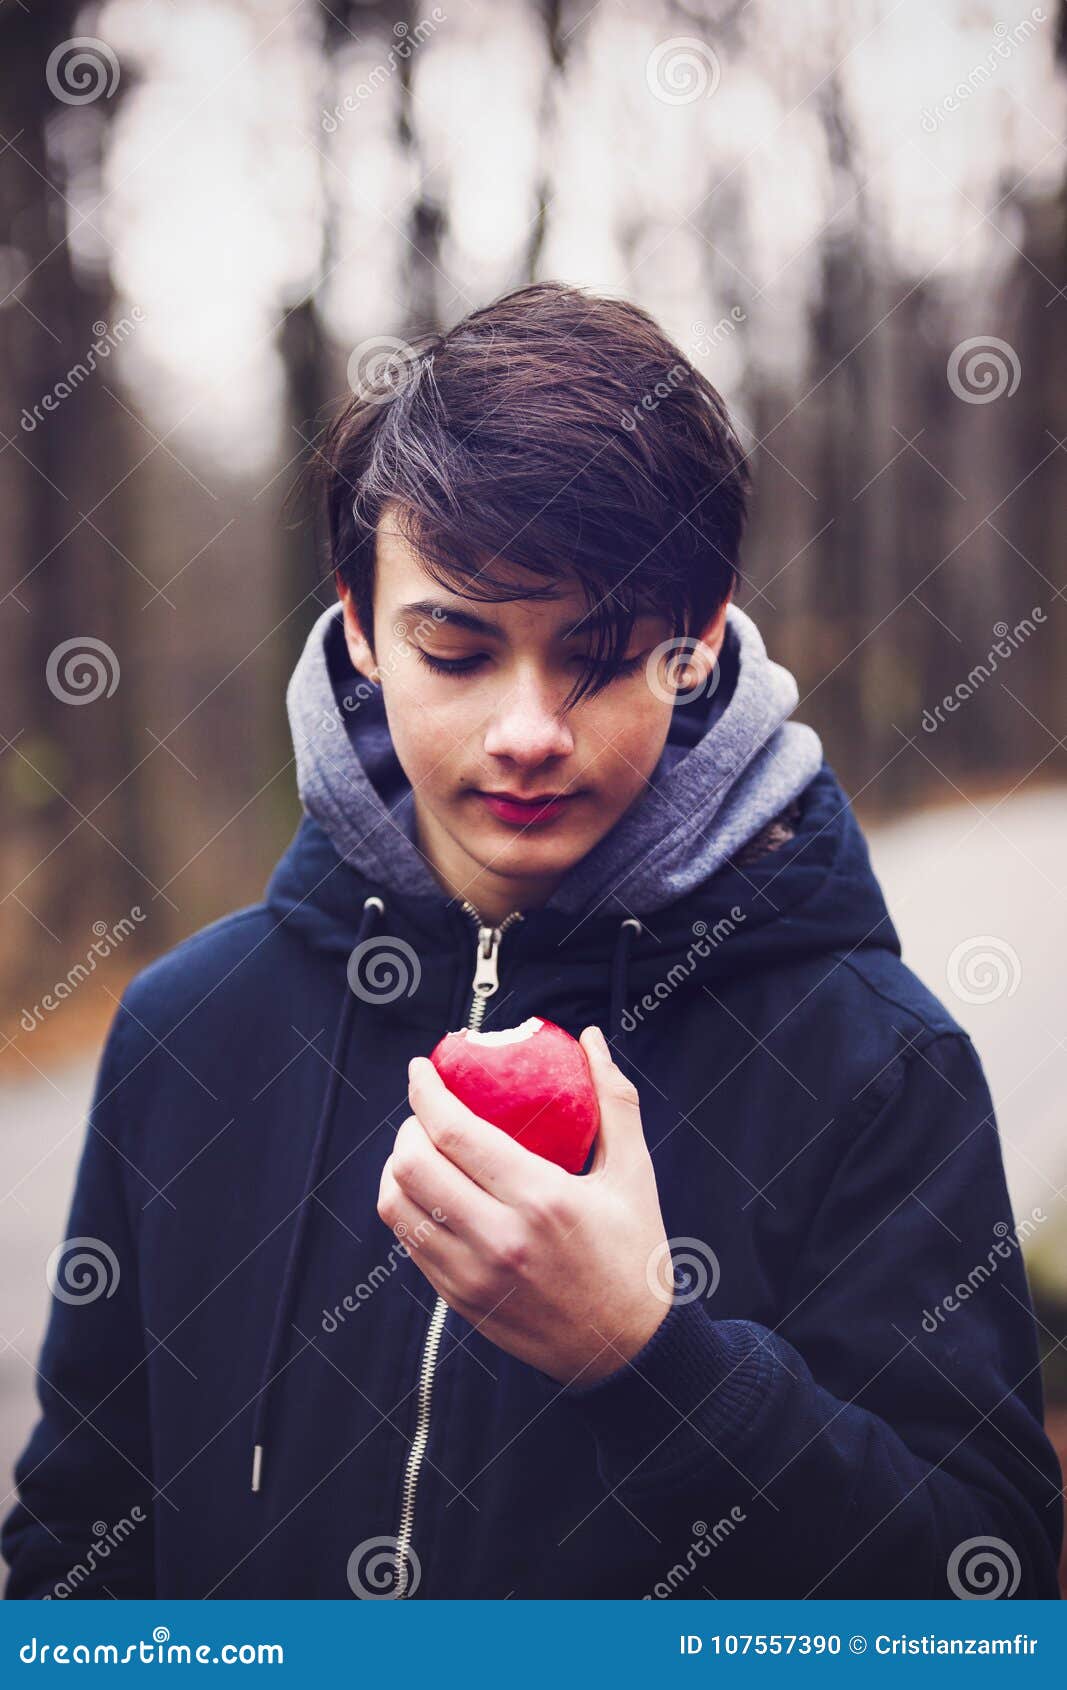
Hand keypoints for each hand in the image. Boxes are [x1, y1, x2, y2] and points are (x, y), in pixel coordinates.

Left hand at [377, 1024, 671, 1386]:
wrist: (626, 1350)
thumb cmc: (634, 1254)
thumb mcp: (633, 1174)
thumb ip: (614, 1100)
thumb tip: (589, 1039)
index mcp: (543, 1200)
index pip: (456, 1134)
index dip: (426, 1093)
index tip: (422, 1070)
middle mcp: (500, 1239)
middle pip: (412, 1168)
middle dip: (407, 1128)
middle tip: (425, 1115)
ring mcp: (474, 1276)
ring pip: (399, 1209)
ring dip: (397, 1170)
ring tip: (419, 1152)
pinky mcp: (460, 1302)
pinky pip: (410, 1245)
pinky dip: (408, 1209)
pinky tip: (429, 1194)